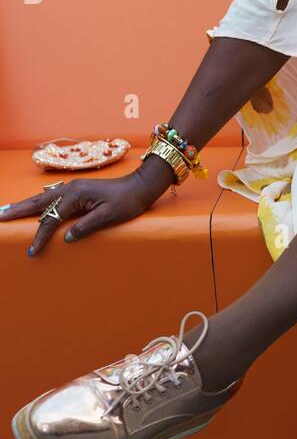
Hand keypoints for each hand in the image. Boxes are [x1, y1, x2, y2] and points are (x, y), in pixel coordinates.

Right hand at [0, 161, 171, 255]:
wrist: (140, 186)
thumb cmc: (128, 202)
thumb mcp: (109, 216)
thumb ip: (86, 226)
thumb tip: (65, 238)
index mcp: (76, 195)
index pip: (51, 219)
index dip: (40, 237)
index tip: (32, 252)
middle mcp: (70, 189)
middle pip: (38, 202)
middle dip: (17, 211)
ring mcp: (72, 188)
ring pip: (42, 198)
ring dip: (24, 205)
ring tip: (7, 211)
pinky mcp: (77, 190)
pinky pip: (51, 197)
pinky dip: (37, 202)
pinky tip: (31, 206)